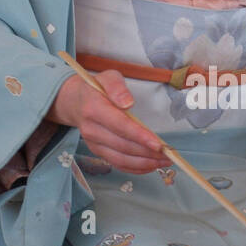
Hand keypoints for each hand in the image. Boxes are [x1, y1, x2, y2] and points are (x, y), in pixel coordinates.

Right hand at [47, 70, 164, 172]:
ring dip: (145, 163)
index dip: (140, 137)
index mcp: (94, 109)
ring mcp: (93, 143)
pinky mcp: (98, 152)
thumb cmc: (97, 88)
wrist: (76, 101)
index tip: (159, 144)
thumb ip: (117, 87)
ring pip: (121, 159)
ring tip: (164, 161)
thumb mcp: (108, 77)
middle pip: (123, 146)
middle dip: (148, 152)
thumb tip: (127, 103)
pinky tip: (151, 166)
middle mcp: (91, 129)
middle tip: (169, 154)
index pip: (120, 126)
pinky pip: (118, 164)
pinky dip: (136, 168)